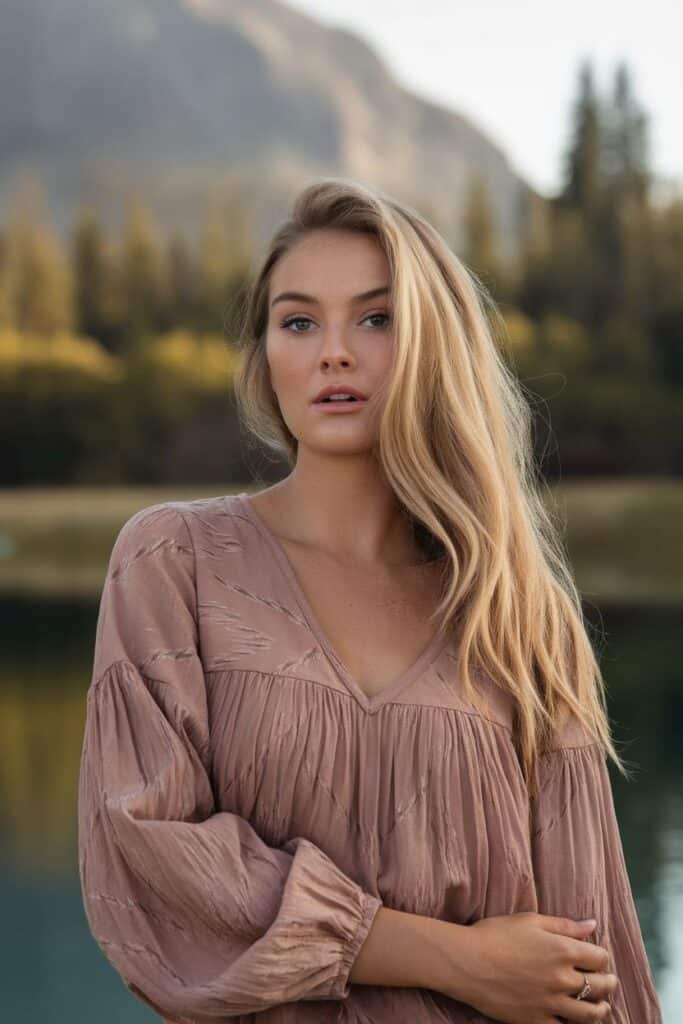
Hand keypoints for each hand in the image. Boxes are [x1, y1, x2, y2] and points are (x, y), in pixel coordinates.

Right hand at [435, 912, 617, 1023]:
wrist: (466, 962)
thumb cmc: (495, 934)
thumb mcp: (530, 921)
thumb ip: (565, 925)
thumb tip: (592, 926)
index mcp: (563, 950)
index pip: (600, 958)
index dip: (601, 958)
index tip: (597, 958)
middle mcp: (563, 979)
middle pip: (601, 987)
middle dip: (608, 983)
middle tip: (608, 982)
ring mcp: (551, 1003)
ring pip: (590, 1015)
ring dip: (600, 1009)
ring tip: (600, 1006)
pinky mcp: (536, 1021)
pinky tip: (573, 1020)